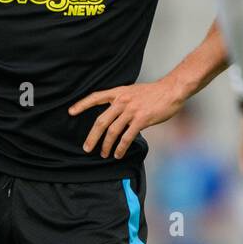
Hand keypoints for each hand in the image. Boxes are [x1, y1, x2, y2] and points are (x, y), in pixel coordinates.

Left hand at [69, 79, 186, 157]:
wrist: (172, 89)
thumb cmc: (155, 92)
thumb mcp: (134, 91)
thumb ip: (123, 101)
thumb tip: (116, 115)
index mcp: (119, 93)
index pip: (95, 97)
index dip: (82, 104)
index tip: (71, 112)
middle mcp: (122, 101)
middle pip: (101, 121)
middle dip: (92, 137)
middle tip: (87, 148)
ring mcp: (131, 110)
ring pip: (112, 131)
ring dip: (106, 145)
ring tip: (104, 154)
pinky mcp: (141, 119)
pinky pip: (127, 136)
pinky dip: (121, 147)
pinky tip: (118, 154)